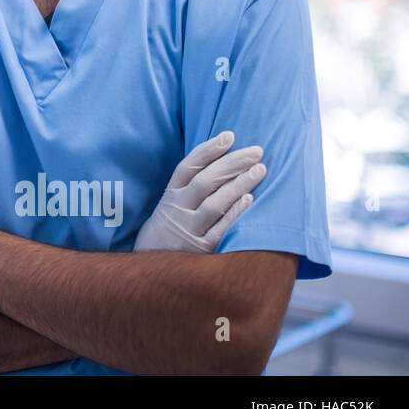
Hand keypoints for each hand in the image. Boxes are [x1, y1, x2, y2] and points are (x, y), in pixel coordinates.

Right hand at [134, 131, 265, 252]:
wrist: (148, 272)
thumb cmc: (166, 235)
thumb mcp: (167, 209)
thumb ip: (187, 191)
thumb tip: (218, 165)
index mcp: (169, 197)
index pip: (187, 167)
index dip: (208, 150)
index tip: (229, 136)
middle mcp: (177, 210)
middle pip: (205, 181)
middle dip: (232, 163)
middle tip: (257, 151)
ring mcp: (188, 230)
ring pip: (215, 203)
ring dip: (238, 185)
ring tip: (260, 170)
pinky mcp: (200, 250)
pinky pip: (220, 229)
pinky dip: (234, 214)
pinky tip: (250, 200)